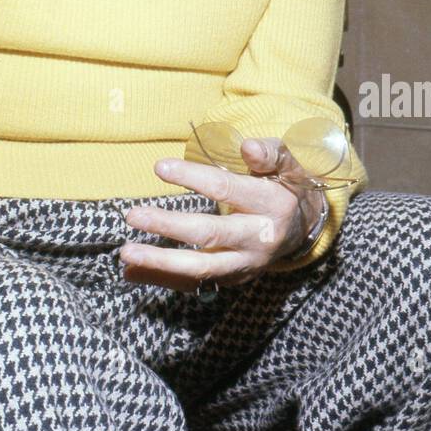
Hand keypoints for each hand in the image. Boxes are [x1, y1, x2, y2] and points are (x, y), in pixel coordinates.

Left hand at [119, 139, 326, 291]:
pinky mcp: (233, 279)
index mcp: (272, 205)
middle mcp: (259, 239)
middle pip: (210, 235)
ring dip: (161, 263)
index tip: (159, 167)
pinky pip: (195, 283)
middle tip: (132, 215)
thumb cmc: (287, 185)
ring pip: (201, 269)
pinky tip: (132, 271)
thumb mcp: (289, 162)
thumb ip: (269, 153)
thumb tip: (247, 147)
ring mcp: (245, 264)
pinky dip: (162, 279)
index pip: (227, 189)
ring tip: (126, 253)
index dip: (193, 177)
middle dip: (168, 226)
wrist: (304, 227)